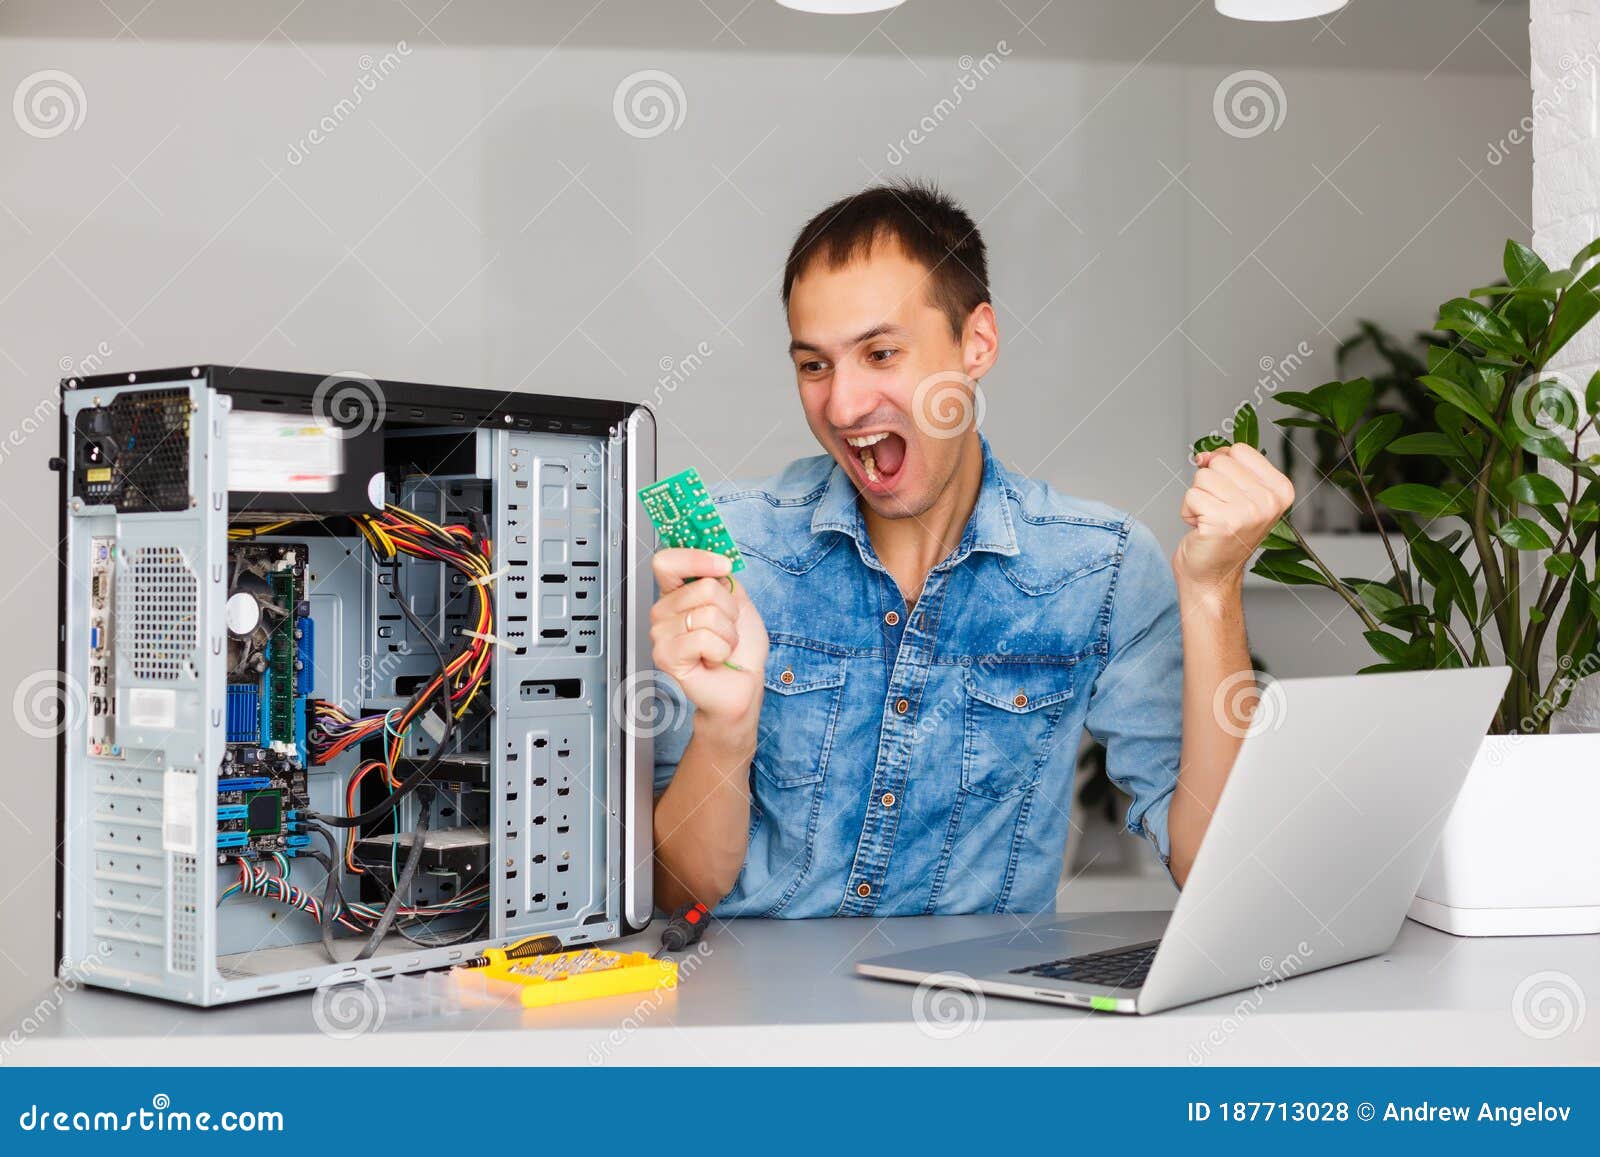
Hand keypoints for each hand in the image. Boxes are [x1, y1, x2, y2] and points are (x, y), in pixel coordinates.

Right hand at [650, 548, 768, 726]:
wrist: (743, 683)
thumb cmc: (739, 648)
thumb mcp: (737, 600)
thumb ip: (722, 575)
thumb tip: (717, 552)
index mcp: (677, 594)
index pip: (668, 561)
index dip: (697, 558)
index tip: (723, 565)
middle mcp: (664, 612)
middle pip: (703, 587)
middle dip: (729, 610)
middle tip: (725, 629)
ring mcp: (661, 634)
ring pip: (707, 614)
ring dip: (727, 633)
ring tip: (720, 646)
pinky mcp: (666, 656)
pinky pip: (703, 637)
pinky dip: (720, 649)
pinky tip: (713, 659)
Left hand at [1175, 443, 1294, 593]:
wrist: (1212, 577)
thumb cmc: (1223, 535)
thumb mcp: (1237, 494)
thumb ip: (1228, 466)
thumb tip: (1204, 454)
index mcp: (1281, 490)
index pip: (1240, 450)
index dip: (1223, 466)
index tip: (1228, 492)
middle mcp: (1269, 501)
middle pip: (1220, 461)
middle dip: (1209, 484)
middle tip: (1218, 511)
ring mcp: (1248, 512)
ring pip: (1203, 477)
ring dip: (1198, 498)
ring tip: (1210, 520)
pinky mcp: (1223, 521)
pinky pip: (1191, 495)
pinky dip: (1188, 511)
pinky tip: (1202, 528)